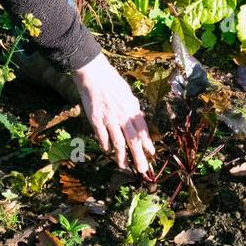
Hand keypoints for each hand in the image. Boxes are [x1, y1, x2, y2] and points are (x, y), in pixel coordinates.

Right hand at [71, 53, 154, 174]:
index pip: (142, 131)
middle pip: (133, 141)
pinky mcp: (96, 120)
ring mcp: (109, 119)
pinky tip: (107, 150)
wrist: (94, 75)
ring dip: (122, 157)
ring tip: (124, 166)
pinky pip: (102, 137)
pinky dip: (105, 145)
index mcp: (132, 109)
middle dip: (138, 157)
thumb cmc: (112, 81)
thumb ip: (133, 108)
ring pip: (118, 143)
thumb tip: (139, 119)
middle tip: (142, 170)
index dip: (147, 144)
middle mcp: (122, 116)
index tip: (151, 154)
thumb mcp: (128, 93)